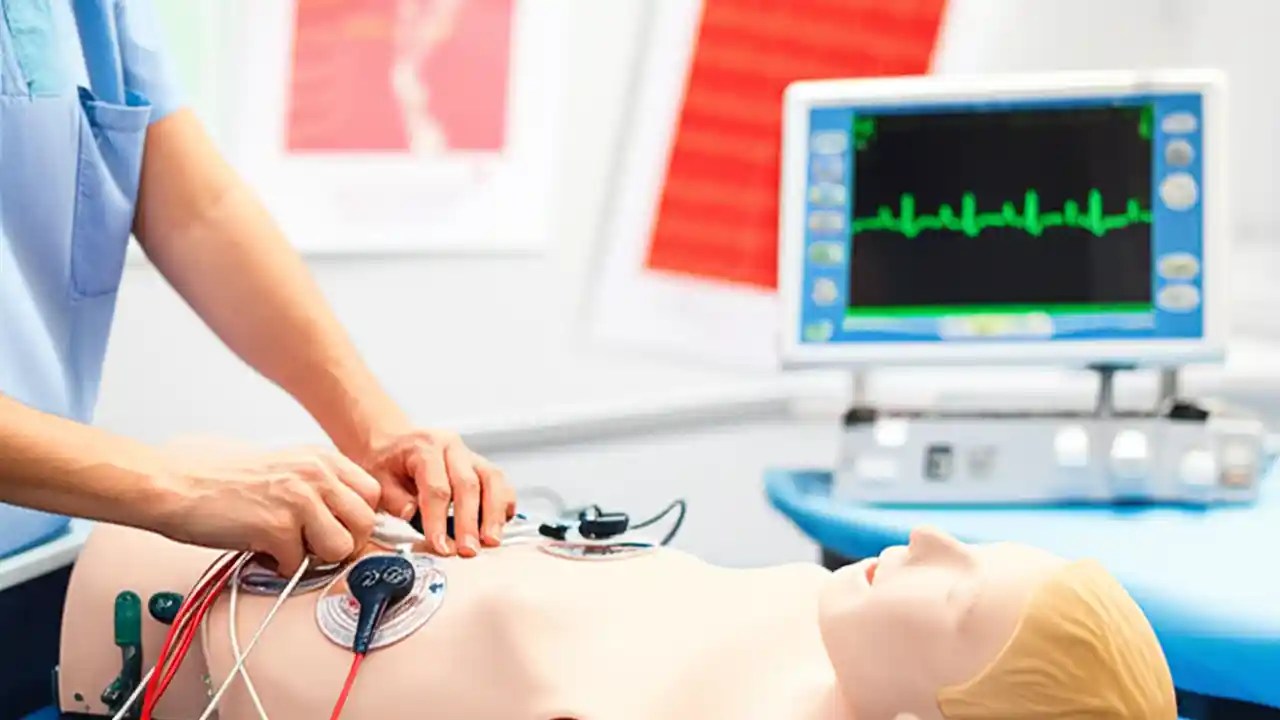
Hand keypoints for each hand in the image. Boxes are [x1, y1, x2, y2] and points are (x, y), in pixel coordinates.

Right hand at [156, 447, 381, 575]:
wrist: (173, 483)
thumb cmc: (220, 478)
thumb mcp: (284, 468)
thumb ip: (318, 487)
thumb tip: (347, 519)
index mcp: (321, 458)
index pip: (372, 495)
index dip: (360, 520)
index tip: (345, 532)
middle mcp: (316, 475)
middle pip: (366, 523)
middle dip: (346, 544)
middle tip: (318, 548)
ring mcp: (299, 500)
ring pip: (342, 548)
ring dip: (317, 558)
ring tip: (290, 549)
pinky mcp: (277, 528)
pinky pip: (299, 564)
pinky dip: (280, 567)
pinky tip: (261, 550)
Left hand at [357, 429, 514, 556]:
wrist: (394, 442)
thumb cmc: (386, 462)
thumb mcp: (376, 478)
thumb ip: (394, 498)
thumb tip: (411, 514)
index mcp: (425, 447)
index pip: (436, 487)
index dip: (438, 519)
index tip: (440, 546)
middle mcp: (452, 447)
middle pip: (468, 484)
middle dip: (469, 522)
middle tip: (468, 551)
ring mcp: (471, 455)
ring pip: (493, 480)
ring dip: (494, 514)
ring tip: (491, 542)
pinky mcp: (482, 466)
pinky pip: (501, 482)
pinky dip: (504, 503)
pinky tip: (501, 524)